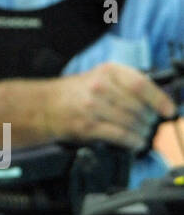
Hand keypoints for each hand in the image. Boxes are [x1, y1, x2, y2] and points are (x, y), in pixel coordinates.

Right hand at [48, 62, 176, 152]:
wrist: (45, 106)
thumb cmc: (76, 93)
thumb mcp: (100, 78)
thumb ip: (125, 85)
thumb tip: (156, 102)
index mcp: (107, 71)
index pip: (141, 84)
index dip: (159, 99)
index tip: (169, 110)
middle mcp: (100, 87)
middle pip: (139, 107)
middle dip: (150, 120)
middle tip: (151, 125)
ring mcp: (93, 107)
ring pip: (131, 123)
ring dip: (143, 133)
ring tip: (144, 136)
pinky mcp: (88, 126)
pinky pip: (120, 136)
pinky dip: (132, 142)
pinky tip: (135, 143)